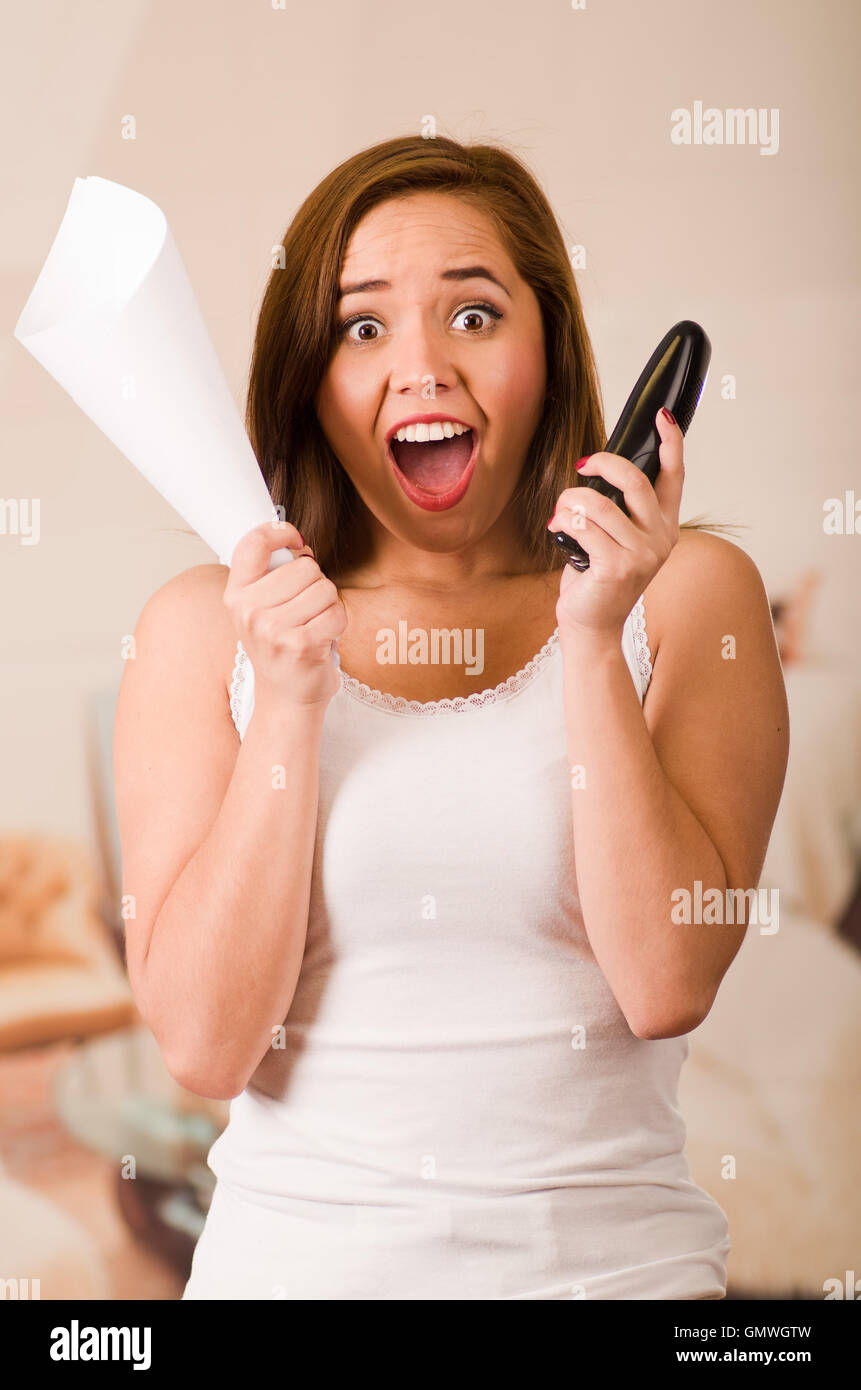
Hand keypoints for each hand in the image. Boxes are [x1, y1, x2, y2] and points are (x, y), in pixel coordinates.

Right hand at [223, 519, 346, 709]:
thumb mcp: (259, 608)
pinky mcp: (301, 644)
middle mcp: (249, 611)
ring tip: (313, 625)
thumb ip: (271, 575)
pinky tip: (323, 638)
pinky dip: (338, 623)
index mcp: (236, 595)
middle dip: (316, 584)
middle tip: (305, 610)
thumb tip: (300, 546)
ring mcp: (273, 629)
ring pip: (325, 588)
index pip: (252, 543)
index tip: (295, 542)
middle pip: (305, 567)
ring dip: (328, 605)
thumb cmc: (279, 647)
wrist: (285, 698)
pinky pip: (337, 613)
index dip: (280, 532)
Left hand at [547, 408, 683, 640]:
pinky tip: (557, 529)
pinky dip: (563, 520)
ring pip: (599, 504)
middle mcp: (661, 538)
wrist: (592, 625)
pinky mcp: (617, 567)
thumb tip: (600, 465)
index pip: (674, 475)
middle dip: (603, 464)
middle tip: (582, 466)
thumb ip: (619, 507)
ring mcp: (642, 554)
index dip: (671, 443)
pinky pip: (583, 525)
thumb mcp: (616, 537)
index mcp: (665, 525)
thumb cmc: (598, 577)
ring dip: (571, 500)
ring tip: (561, 512)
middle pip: (634, 480)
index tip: (662, 417)